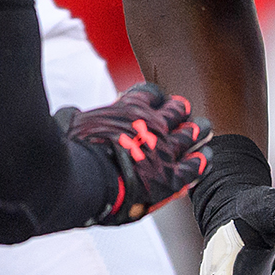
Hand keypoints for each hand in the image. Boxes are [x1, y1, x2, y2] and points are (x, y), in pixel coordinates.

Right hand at [57, 82, 211, 224]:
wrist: (86, 181)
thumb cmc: (74, 153)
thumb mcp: (69, 124)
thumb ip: (74, 116)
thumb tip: (70, 113)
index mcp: (129, 109)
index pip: (150, 94)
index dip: (155, 97)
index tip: (156, 100)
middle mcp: (152, 125)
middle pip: (177, 110)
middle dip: (181, 110)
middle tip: (185, 111)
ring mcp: (165, 149)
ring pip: (191, 134)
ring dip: (198, 131)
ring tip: (203, 129)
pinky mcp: (172, 176)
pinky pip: (195, 166)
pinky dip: (201, 161)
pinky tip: (204, 159)